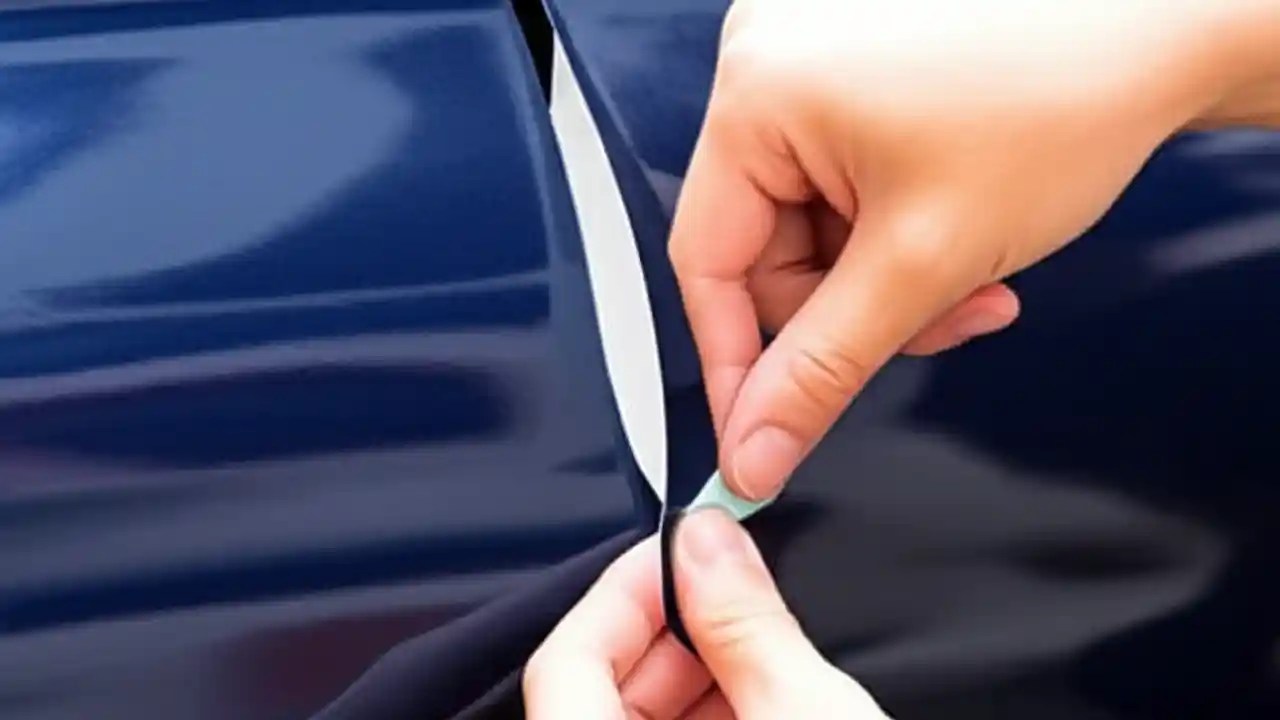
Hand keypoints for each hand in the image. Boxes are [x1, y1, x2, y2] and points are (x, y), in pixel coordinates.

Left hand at [524, 508, 887, 718]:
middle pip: (598, 687)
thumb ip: (749, 624)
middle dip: (673, 632)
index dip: (625, 591)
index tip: (683, 554)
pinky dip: (711, 719)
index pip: (564, 660)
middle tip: (734, 594)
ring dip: (697, 678)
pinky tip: (766, 704)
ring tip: (765, 656)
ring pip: (632, 719)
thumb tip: (712, 544)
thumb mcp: (811, 716)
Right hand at [669, 0, 1279, 499]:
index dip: (736, 362)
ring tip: (968, 266)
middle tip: (932, 318)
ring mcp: (811, 52)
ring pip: (812, 221)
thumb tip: (756, 447)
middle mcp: (768, 57)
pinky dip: (891, 223)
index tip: (758, 433)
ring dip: (883, 271)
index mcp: (757, 89)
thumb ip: (824, 368)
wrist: (1163, 21)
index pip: (706, 260)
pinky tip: (956, 223)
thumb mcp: (923, 259)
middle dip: (850, 306)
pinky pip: (838, 179)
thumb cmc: (1064, 92)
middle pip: (766, 245)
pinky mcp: (851, 60)